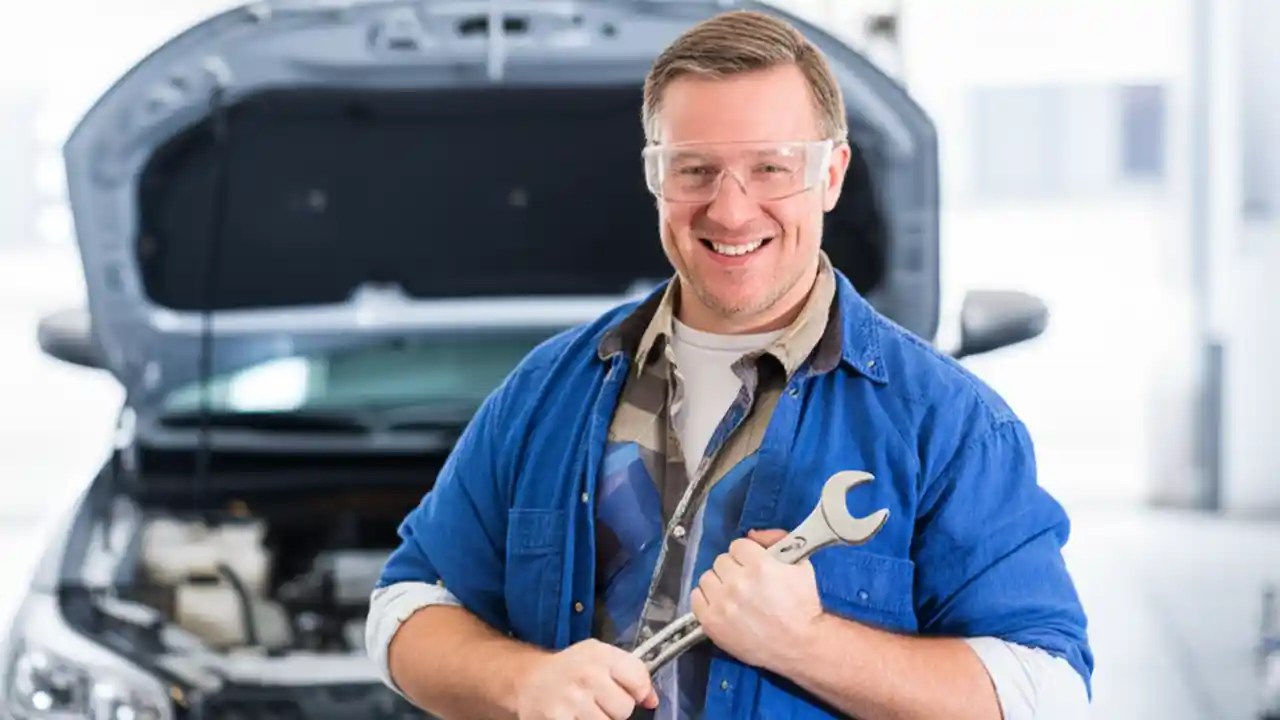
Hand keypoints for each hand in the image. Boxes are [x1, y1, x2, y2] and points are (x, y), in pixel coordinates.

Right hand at [513, 638, 658, 719]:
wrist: (528, 680)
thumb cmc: (569, 670)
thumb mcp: (599, 659)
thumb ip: (630, 674)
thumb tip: (652, 700)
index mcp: (600, 655)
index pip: (638, 678)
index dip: (639, 691)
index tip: (630, 693)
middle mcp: (586, 675)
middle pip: (625, 708)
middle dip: (615, 710)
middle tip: (599, 703)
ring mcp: (572, 700)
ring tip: (586, 712)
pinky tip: (574, 717)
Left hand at [690, 529, 824, 670]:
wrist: (800, 645)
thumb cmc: (803, 605)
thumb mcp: (800, 566)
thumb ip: (777, 541)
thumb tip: (752, 534)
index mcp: (759, 565)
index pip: (737, 546)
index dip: (747, 555)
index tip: (753, 565)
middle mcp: (737, 582)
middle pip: (721, 561)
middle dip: (733, 569)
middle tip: (745, 582)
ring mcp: (722, 603)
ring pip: (707, 578)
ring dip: (719, 583)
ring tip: (732, 595)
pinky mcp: (711, 622)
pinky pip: (696, 598)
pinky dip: (706, 599)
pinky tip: (721, 605)